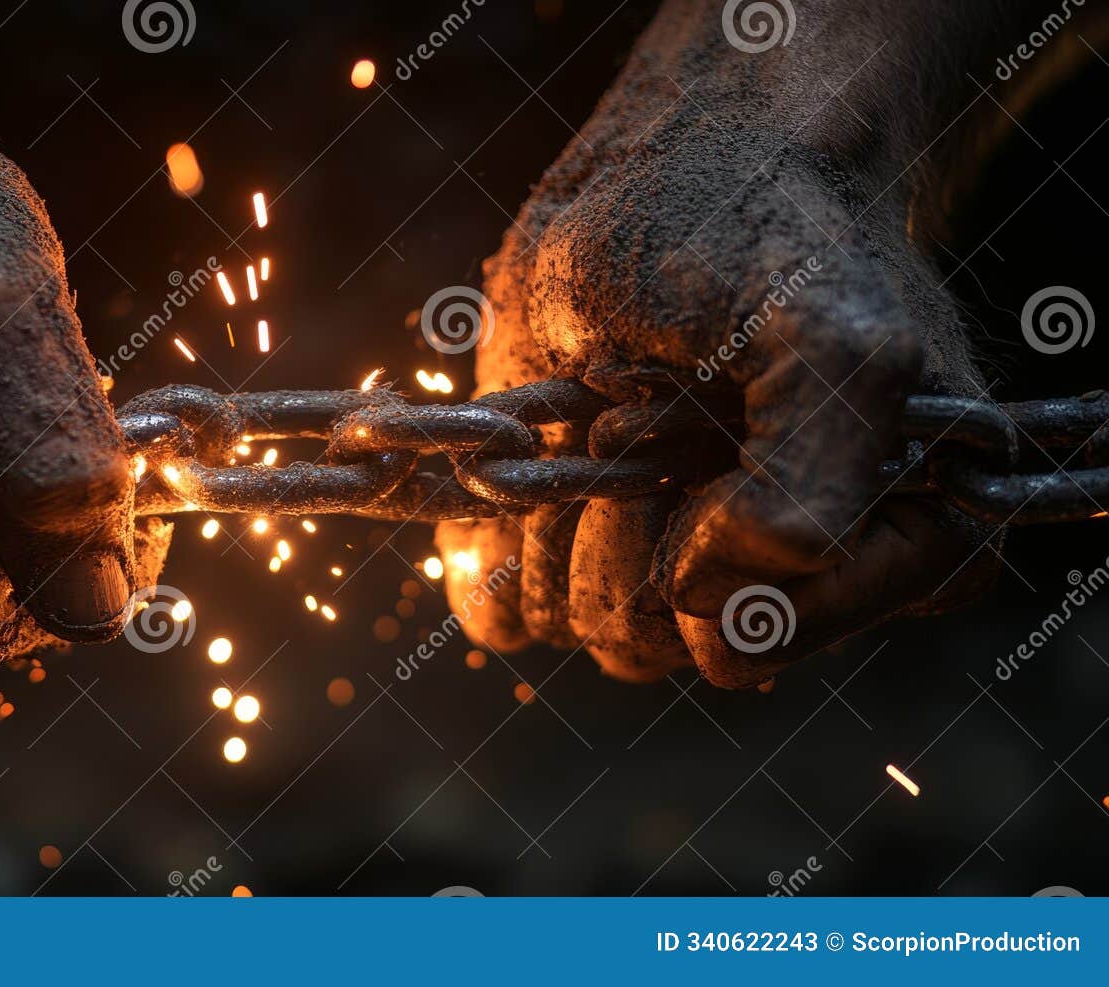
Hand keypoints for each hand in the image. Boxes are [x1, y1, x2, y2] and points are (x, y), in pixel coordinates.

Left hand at [434, 0, 1040, 686]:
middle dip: (634, 523)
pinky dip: (499, 542)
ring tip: (605, 413)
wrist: (661, 159)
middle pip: (664, 647)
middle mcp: (774, 575)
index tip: (702, 438)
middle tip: (649, 413)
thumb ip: (809, 493)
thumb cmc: (759, 227)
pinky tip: (534, 455)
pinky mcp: (569, 537)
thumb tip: (711, 606)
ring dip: (569, 518)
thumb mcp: (828, 339)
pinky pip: (506, 609)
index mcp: (885, 550)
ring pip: (585, 628)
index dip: (709, 550)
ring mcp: (665, 559)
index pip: (761, 638)